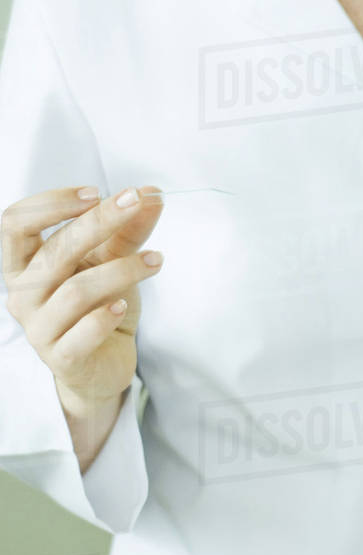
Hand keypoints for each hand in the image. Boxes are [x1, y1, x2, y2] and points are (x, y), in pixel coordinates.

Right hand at [1, 185, 164, 406]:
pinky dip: (105, 317)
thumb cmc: (100, 303)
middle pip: (54, 251)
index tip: (96, 193)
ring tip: (155, 259)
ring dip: (120, 269)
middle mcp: (23, 295)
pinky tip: (124, 305)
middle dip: (98, 222)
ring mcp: (39, 329)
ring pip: (75, 291)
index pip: (16, 223)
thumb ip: (129, 228)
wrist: (104, 362)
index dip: (52, 203)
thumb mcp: (113, 259)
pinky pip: (81, 335)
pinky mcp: (62, 359)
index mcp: (25, 264)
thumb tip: (152, 193)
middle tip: (136, 203)